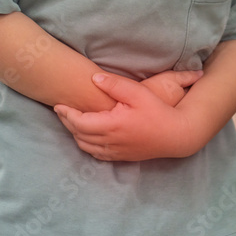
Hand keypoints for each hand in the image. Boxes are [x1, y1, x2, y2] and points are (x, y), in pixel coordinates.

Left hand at [54, 73, 200, 160]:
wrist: (176, 135)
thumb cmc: (158, 111)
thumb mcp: (138, 92)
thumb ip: (115, 84)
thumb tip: (94, 78)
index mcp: (111, 125)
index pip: (79, 122)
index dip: (66, 114)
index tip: (58, 105)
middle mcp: (110, 141)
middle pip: (79, 135)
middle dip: (67, 123)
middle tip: (61, 111)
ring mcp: (115, 151)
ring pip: (85, 147)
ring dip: (75, 134)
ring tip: (72, 121)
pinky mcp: (121, 157)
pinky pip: (96, 154)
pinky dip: (86, 145)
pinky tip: (87, 136)